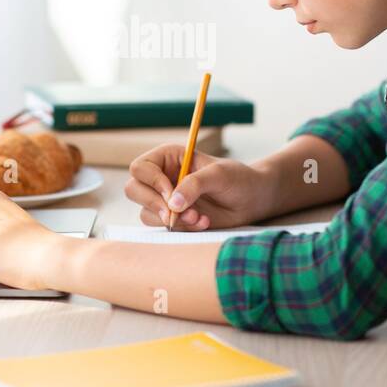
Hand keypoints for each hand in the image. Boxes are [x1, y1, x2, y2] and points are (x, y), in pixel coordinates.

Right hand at [125, 145, 273, 230]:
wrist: (252, 200)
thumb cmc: (238, 179)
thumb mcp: (219, 175)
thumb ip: (194, 185)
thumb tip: (172, 204)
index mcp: (168, 158)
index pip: (141, 168)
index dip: (152, 182)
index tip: (171, 194)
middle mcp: (162, 177)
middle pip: (134, 189)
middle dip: (154, 204)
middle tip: (175, 213)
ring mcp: (166, 199)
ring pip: (146, 212)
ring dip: (171, 219)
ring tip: (198, 217)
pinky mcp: (174, 218)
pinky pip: (164, 227)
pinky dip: (182, 228)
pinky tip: (203, 222)